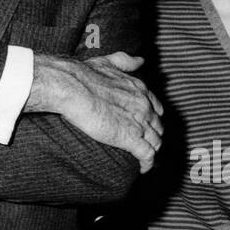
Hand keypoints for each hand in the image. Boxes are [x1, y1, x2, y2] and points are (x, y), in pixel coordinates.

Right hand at [27, 52, 162, 172]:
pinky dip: (148, 164)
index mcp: (140, 89)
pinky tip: (143, 168)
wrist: (71, 86)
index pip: (156, 109)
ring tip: (143, 159)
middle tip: (144, 145)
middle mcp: (144, 106)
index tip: (147, 126)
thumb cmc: (84, 74)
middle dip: (153, 136)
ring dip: (152, 151)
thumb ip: (126, 62)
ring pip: (156, 142)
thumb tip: (140, 60)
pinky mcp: (131, 138)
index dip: (153, 119)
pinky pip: (147, 155)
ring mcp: (140, 122)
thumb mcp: (109, 62)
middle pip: (158, 127)